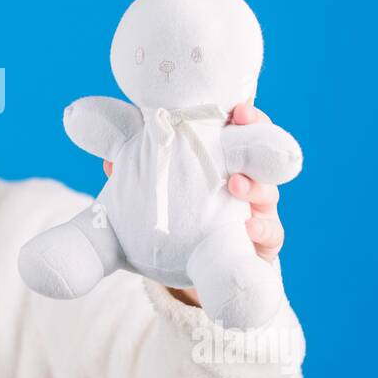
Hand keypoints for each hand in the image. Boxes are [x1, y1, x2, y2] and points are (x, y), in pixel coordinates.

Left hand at [100, 100, 285, 308]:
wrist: (200, 270)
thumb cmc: (182, 219)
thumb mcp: (164, 193)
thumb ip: (139, 176)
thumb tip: (108, 161)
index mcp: (225, 164)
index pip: (240, 133)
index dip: (245, 116)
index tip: (237, 106)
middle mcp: (248, 183)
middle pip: (262, 153)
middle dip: (260, 134)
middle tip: (244, 123)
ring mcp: (259, 212)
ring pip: (268, 193)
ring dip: (257, 186)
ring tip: (237, 184)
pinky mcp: (262, 245)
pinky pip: (270, 237)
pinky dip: (262, 231)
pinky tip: (249, 228)